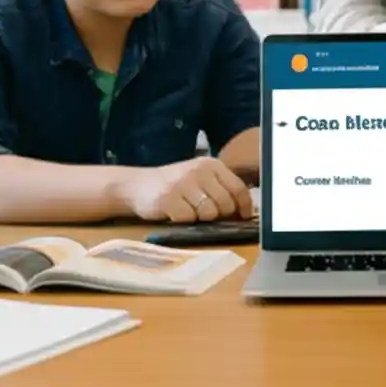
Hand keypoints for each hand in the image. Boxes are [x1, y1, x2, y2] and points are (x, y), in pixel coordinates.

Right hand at [122, 157, 253, 222]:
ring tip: (189, 211)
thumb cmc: (175, 185)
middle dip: (220, 215)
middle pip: (225, 204)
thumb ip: (221, 189)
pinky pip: (188, 219)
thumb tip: (247, 211)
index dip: (243, 206)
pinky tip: (175, 213)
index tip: (243, 217)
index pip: (238, 188)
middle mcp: (198, 171)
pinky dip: (184, 222)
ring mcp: (182, 184)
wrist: (138, 185)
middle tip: (206, 214)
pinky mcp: (168, 199)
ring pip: (209, 213)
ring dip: (201, 219)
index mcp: (211, 164)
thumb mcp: (200, 178)